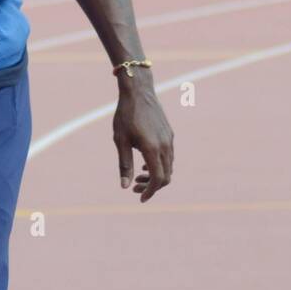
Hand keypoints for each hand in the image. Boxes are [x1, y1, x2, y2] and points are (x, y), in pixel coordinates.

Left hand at [113, 75, 173, 202]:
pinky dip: (159, 165)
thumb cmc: (125, 115)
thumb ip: (124, 164)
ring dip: (155, 176)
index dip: (150, 191)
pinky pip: (168, 156)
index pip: (157, 179)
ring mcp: (169, 139)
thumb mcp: (120, 141)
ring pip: (168, 167)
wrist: (138, 91)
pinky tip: (144, 164)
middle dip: (151, 186)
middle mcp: (165, 146)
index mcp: (152, 149)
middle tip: (135, 188)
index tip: (140, 198)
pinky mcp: (169, 134)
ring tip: (137, 176)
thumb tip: (124, 186)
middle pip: (165, 176)